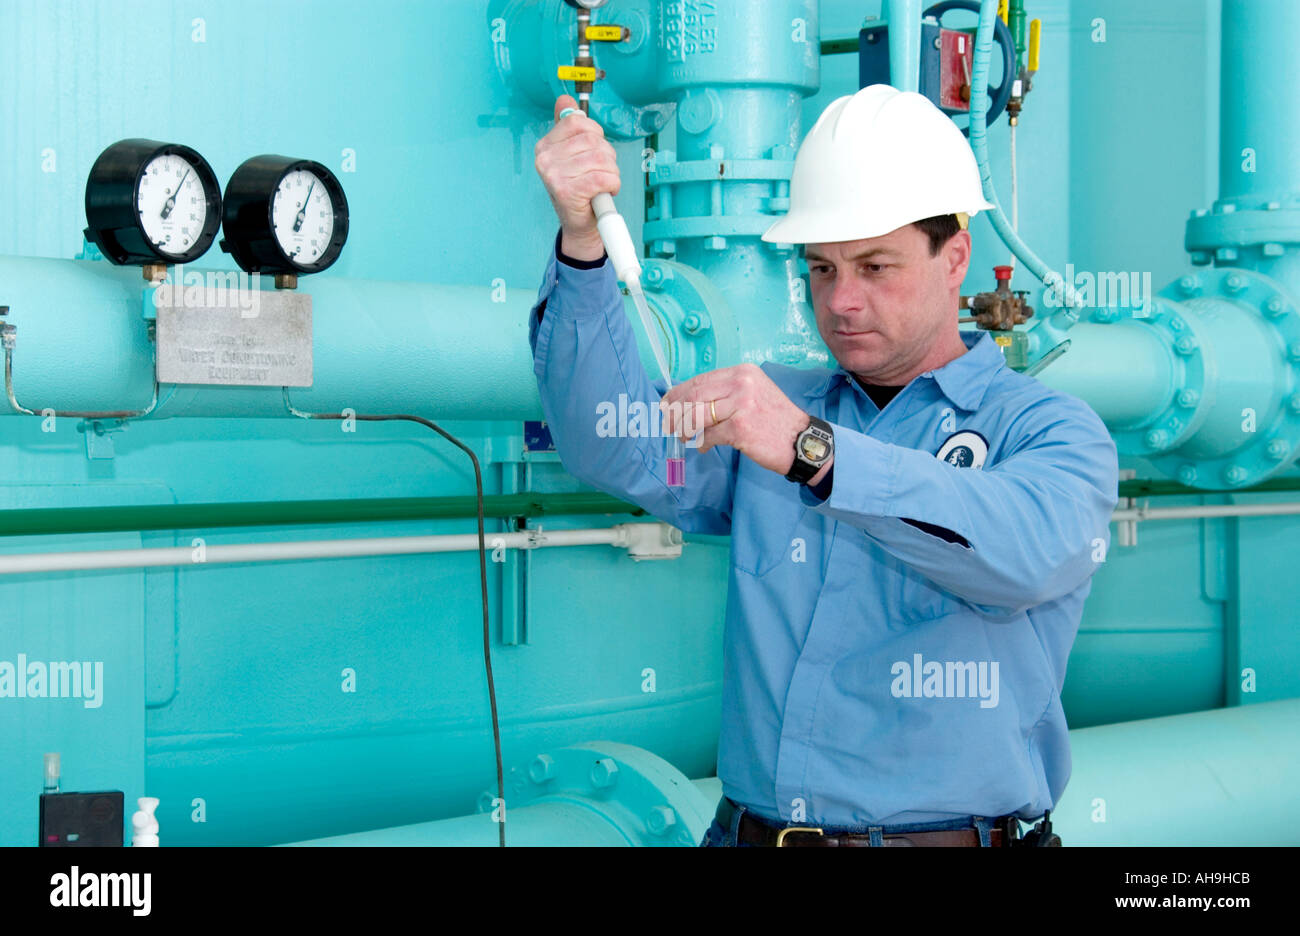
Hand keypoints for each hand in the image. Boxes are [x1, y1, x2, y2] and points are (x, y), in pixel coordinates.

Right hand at [534, 95, 619, 259]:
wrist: (580, 225)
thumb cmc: (579, 188)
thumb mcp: (572, 155)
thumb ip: (568, 126)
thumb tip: (565, 99)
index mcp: (545, 146)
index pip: (578, 122)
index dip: (595, 135)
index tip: (593, 151)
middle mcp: (545, 159)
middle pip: (593, 140)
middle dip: (606, 157)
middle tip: (600, 173)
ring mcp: (554, 175)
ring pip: (601, 159)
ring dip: (611, 173)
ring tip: (602, 183)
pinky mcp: (567, 191)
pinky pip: (603, 177)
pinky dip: (612, 185)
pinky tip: (604, 191)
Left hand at [659, 363, 815, 476]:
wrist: (802, 440)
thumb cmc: (775, 420)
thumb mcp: (754, 393)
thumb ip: (725, 393)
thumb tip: (690, 401)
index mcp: (742, 372)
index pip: (700, 380)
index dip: (678, 393)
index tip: (667, 405)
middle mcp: (741, 383)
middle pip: (693, 396)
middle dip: (675, 412)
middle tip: (669, 425)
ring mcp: (741, 405)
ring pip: (696, 415)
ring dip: (684, 429)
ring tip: (684, 436)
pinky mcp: (740, 428)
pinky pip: (708, 435)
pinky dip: (701, 443)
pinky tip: (703, 447)